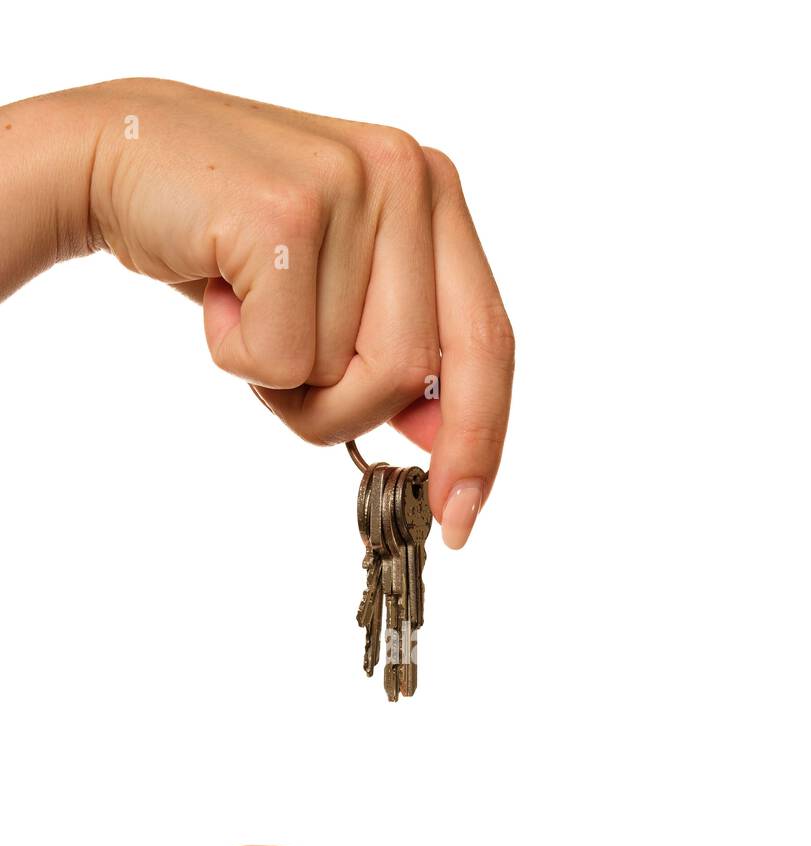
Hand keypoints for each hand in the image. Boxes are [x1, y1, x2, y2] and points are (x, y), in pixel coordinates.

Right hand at [0, 79, 514, 547]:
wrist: (120, 161)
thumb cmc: (231, 243)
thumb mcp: (334, 292)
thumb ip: (397, 346)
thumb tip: (442, 438)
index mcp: (435, 193)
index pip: (487, 341)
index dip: (479, 439)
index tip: (458, 517)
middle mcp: (409, 177)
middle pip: (412, 372)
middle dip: (339, 405)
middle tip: (282, 367)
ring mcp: (352, 185)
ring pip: (353, 373)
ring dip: (283, 379)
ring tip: (246, 309)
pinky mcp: (288, 212)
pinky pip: (285, 358)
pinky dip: (238, 356)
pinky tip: (218, 293)